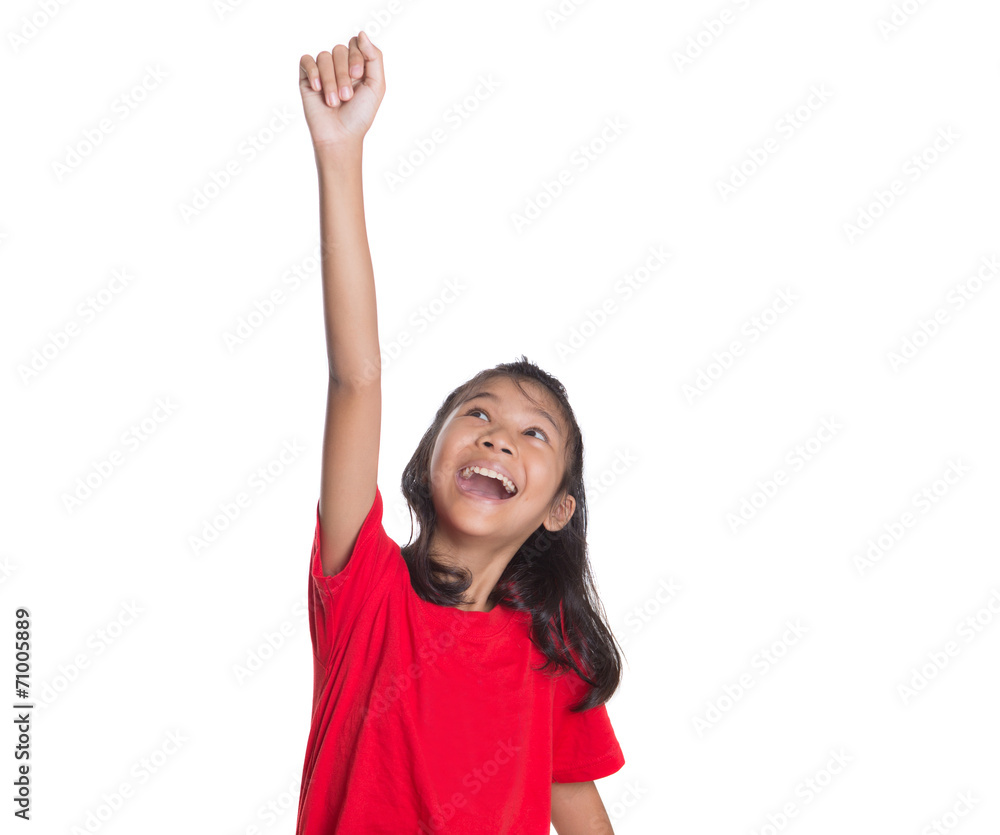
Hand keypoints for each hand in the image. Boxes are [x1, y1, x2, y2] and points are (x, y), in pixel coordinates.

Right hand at [298, 31, 384, 150]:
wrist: (340, 136)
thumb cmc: (359, 115)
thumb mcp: (376, 86)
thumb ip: (375, 58)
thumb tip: (362, 33)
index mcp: (358, 65)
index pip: (355, 43)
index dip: (356, 56)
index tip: (358, 76)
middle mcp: (340, 66)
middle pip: (339, 50)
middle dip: (344, 74)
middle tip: (347, 97)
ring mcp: (323, 71)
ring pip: (324, 57)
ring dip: (330, 81)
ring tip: (333, 102)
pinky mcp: (307, 78)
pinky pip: (306, 60)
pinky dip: (313, 73)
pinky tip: (317, 89)